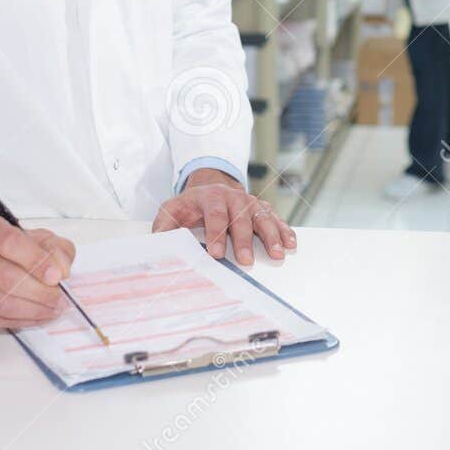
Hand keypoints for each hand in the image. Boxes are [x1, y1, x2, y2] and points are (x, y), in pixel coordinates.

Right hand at [0, 213, 76, 332]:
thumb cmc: (3, 248)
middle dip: (40, 292)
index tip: (57, 276)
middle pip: (6, 277)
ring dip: (34, 310)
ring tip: (54, 309)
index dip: (36, 261)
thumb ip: (54, 248)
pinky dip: (22, 321)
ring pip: (1, 303)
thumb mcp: (33, 237)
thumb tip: (61, 270)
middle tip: (60, 299)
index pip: (9, 243)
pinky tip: (37, 316)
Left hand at [152, 169, 296, 264]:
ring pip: (263, 217)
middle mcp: (234, 197)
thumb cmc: (191, 206)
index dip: (217, 234)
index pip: (215, 215)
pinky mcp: (262, 209)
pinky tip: (290, 243)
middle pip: (241, 218)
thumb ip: (164, 226)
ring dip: (271, 236)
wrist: (211, 187)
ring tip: (278, 254)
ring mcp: (250, 202)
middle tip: (247, 262)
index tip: (217, 254)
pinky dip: (284, 230)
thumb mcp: (172, 210)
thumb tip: (158, 242)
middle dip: (244, 240)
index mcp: (211, 197)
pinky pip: (275, 218)